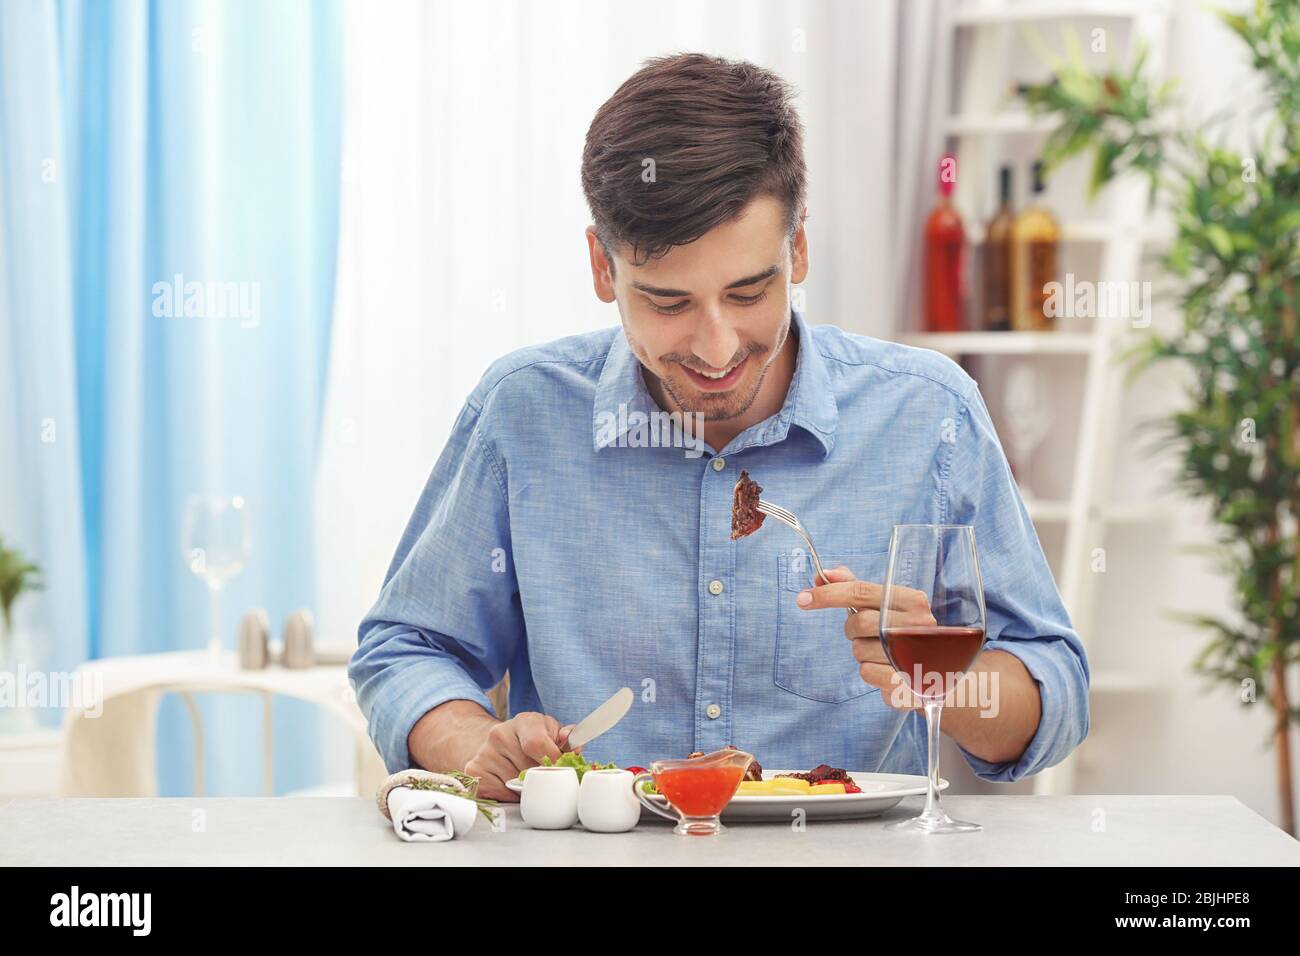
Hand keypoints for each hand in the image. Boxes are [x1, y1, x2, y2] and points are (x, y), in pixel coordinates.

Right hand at [464, 712, 579, 800]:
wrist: (497, 743)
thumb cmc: (532, 739)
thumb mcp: (551, 733)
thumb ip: (567, 740)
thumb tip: (576, 747)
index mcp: (524, 721)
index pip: (536, 744)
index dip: (552, 761)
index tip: (559, 769)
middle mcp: (499, 734)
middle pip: (527, 769)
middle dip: (540, 778)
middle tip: (543, 777)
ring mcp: (484, 752)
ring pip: (514, 784)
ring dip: (525, 788)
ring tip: (525, 778)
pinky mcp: (474, 771)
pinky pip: (499, 793)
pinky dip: (509, 795)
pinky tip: (510, 783)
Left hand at [796, 566, 936, 709]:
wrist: (942, 674)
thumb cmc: (906, 634)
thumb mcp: (888, 606)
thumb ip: (856, 588)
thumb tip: (824, 574)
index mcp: (913, 601)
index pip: (861, 591)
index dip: (828, 593)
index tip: (803, 598)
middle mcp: (919, 626)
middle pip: (858, 622)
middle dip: (853, 630)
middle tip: (867, 634)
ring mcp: (917, 655)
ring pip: (859, 650)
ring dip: (863, 652)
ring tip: (884, 654)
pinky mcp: (909, 684)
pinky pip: (867, 673)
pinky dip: (871, 672)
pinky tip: (888, 670)